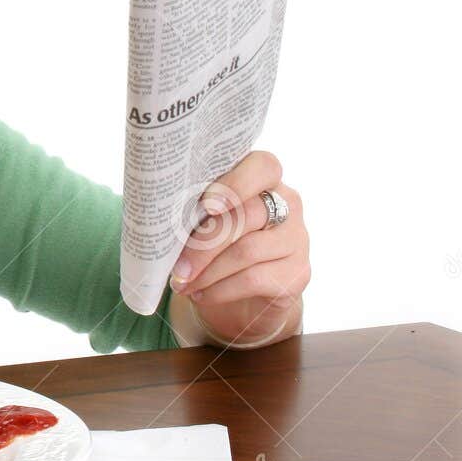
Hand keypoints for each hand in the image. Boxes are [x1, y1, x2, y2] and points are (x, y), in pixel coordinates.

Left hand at [169, 150, 308, 347]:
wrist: (245, 294)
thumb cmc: (217, 245)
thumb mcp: (206, 222)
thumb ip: (197, 212)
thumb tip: (162, 226)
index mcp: (264, 180)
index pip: (263, 166)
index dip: (236, 183)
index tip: (207, 204)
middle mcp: (287, 204)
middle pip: (246, 215)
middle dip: (204, 244)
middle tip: (177, 266)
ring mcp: (297, 238)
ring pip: (247, 251)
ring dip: (207, 272)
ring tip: (181, 282)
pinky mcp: (298, 273)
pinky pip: (254, 279)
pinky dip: (219, 290)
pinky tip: (200, 293)